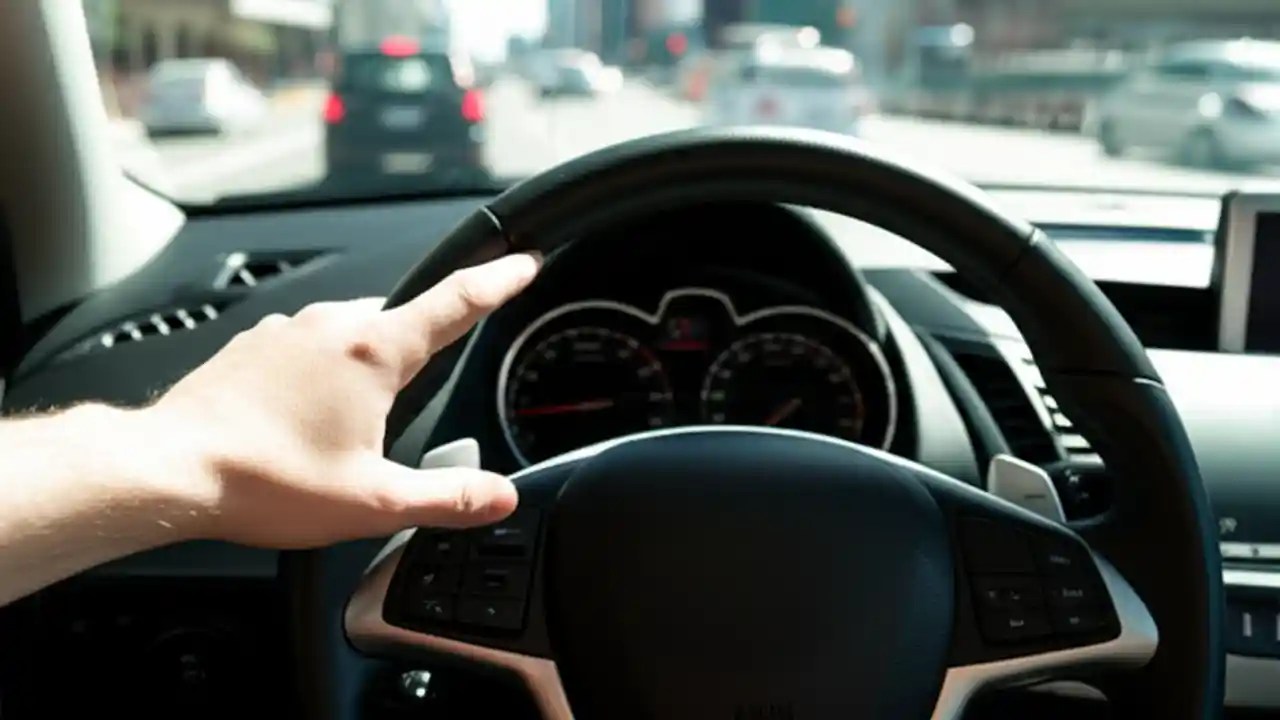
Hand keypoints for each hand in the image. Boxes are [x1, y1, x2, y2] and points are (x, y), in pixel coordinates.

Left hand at [147, 253, 541, 548]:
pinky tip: (301, 423)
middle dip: (417, 357)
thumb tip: (498, 495)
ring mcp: (288, 331)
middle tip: (409, 415)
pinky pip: (307, 349)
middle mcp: (332, 326)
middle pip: (402, 324)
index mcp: (375, 352)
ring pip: (351, 337)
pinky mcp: (253, 346)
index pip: (457, 301)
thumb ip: (448, 498)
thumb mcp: (375, 502)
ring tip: (345, 434)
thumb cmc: (264, 480)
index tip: (521, 262)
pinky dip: (318, 376)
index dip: (498, 281)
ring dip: (363, 370)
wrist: (169, 469)